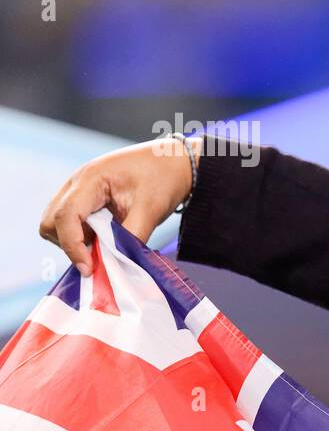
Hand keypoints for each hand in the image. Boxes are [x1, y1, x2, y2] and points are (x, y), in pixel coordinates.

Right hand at [39, 137, 197, 275]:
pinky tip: (107, 236)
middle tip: (99, 254)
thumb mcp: (151, 209)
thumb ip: (130, 237)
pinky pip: (72, 222)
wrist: (175, 161)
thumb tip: (115, 263)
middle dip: (70, 243)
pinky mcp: (86, 197)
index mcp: (90, 179)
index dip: (73, 246)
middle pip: (52, 221)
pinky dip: (84, 235)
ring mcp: (79, 189)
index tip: (89, 268)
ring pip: (58, 224)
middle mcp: (77, 183)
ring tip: (107, 243)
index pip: (65, 217)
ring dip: (77, 240)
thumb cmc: (164, 178)